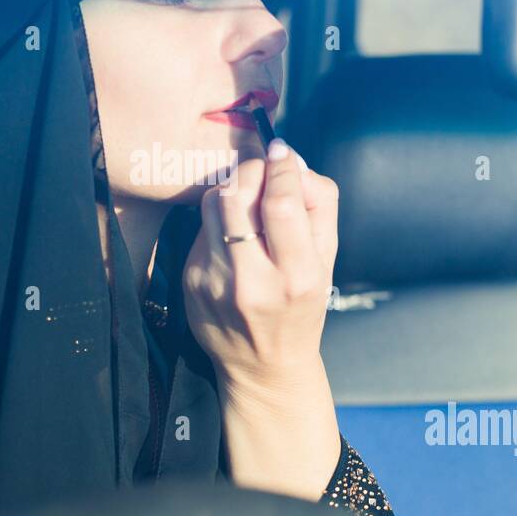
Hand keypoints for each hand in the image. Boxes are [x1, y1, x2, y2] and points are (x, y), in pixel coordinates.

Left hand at [182, 138, 341, 499]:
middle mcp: (251, 282)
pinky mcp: (190, 282)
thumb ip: (319, 208)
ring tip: (248, 197)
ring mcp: (213, 283)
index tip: (282, 151)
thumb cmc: (301, 306)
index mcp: (295, 278)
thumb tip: (293, 161)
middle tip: (263, 168)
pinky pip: (201, 228)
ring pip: (212, 204)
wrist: (262, 365)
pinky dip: (218, 219)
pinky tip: (233, 234)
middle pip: (238, 196)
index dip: (282, 167)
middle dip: (252, 170)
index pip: (282, 203)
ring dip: (231, 188)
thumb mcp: (326, 263)